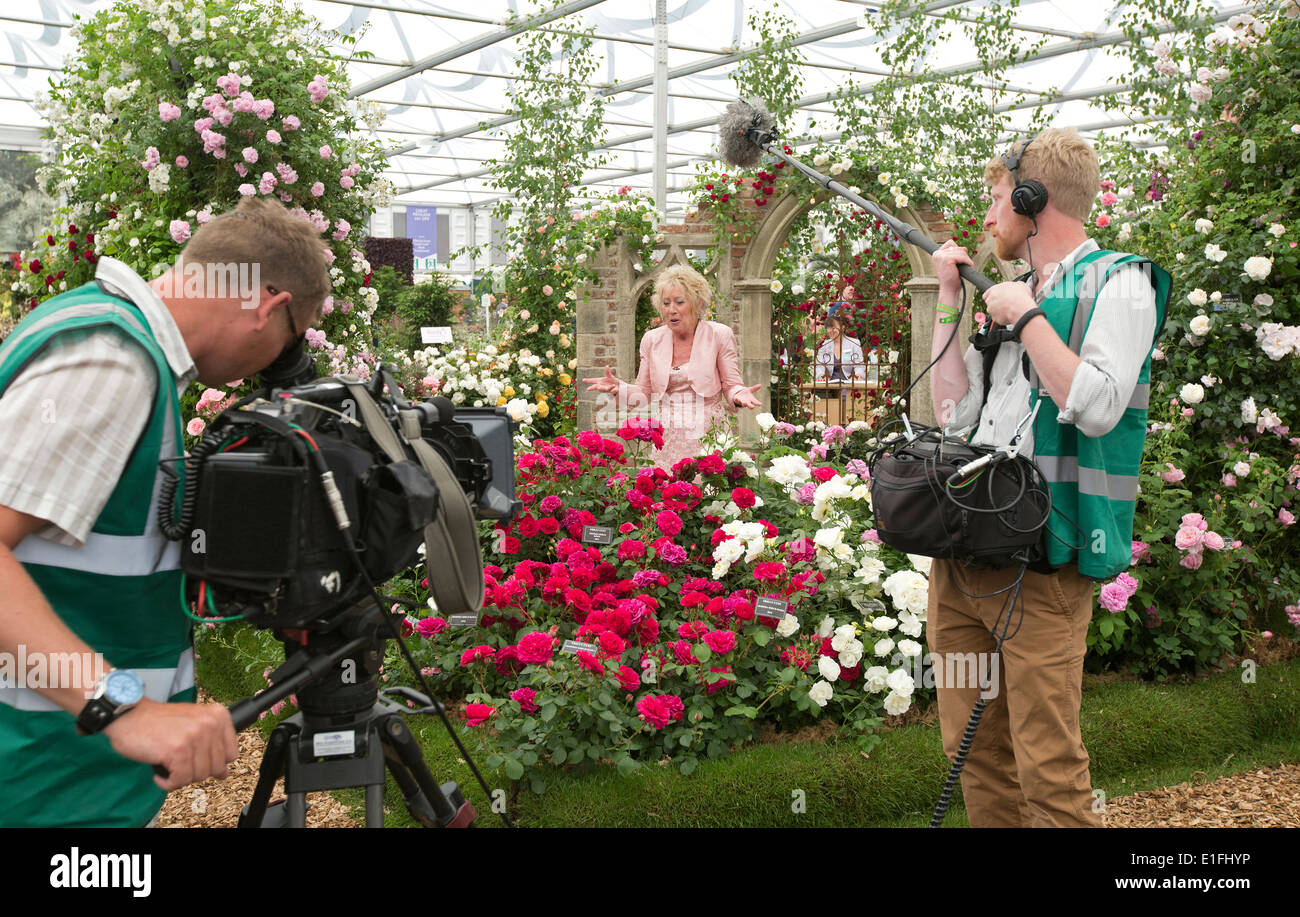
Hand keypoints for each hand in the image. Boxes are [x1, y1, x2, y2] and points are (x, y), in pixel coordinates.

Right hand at [103, 699, 238, 791]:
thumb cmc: (157, 722)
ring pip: (199, 776)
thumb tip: (224, 773)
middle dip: (195, 771)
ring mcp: (195, 737)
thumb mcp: (193, 724)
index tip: (197, 759)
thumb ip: (211, 745)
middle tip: (178, 761)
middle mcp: (210, 724)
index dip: (214, 763)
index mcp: (218, 715)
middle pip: (216, 768)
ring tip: (168, 763)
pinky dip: (167, 783)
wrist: (128, 715)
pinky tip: (159, 772)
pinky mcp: (178, 751)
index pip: (231, 754)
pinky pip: (181, 781)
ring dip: (180, 777)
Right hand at [581, 366, 619, 394]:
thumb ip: (607, 372)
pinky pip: (611, 390)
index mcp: (600, 381)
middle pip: (596, 387)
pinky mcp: (612, 391)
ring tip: (598, 388)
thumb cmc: (612, 381)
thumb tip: (607, 366)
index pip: (593, 381)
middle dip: (592, 388)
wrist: (619, 386)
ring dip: (602, 388)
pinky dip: (612, 388)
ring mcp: (606, 389)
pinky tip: (613, 386)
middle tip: (588, 389)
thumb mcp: (610, 376)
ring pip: (603, 389)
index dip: (588, 380)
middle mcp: (602, 386)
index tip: (583, 380)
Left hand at [733, 384, 761, 409]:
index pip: (755, 402)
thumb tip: (760, 384)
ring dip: (744, 404)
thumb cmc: (746, 393)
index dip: (758, 403)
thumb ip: (754, 388)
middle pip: (749, 405)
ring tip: (745, 403)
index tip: (760, 404)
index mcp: (751, 399)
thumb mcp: (750, 390)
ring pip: (743, 404)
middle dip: (751, 406)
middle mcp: (747, 402)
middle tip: (753, 407)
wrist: (738, 394)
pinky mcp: (737, 400)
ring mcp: (742, 402)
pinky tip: (737, 398)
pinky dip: (737, 400)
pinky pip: (737, 400)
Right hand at [930, 239, 972, 293]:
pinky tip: (968, 266)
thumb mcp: (952, 263)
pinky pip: (962, 256)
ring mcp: (941, 256)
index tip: (957, 262)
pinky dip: (967, 261)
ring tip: (963, 268)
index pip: (951, 243)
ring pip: (961, 251)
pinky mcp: (946, 259)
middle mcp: (937, 254)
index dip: (958, 251)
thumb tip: (964, 248)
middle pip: (957, 246)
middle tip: (961, 266)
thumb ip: (954, 253)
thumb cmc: (952, 278)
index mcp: (936, 254)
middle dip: (963, 256)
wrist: (949, 289)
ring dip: (966, 259)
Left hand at [983, 281, 1036, 326]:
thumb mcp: (1019, 285)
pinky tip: (1010, 314)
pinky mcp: (995, 318)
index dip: (992, 296)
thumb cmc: (1019, 295)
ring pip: (993, 311)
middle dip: (996, 304)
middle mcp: (990, 300)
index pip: (986, 294)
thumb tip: (1017, 285)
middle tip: (1005, 304)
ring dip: (999, 311)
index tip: (997, 298)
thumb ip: (1014, 285)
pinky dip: (1003, 318)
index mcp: (993, 290)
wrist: (1020, 307)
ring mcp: (991, 310)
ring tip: (1010, 309)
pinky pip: (998, 318)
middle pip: (990, 303)